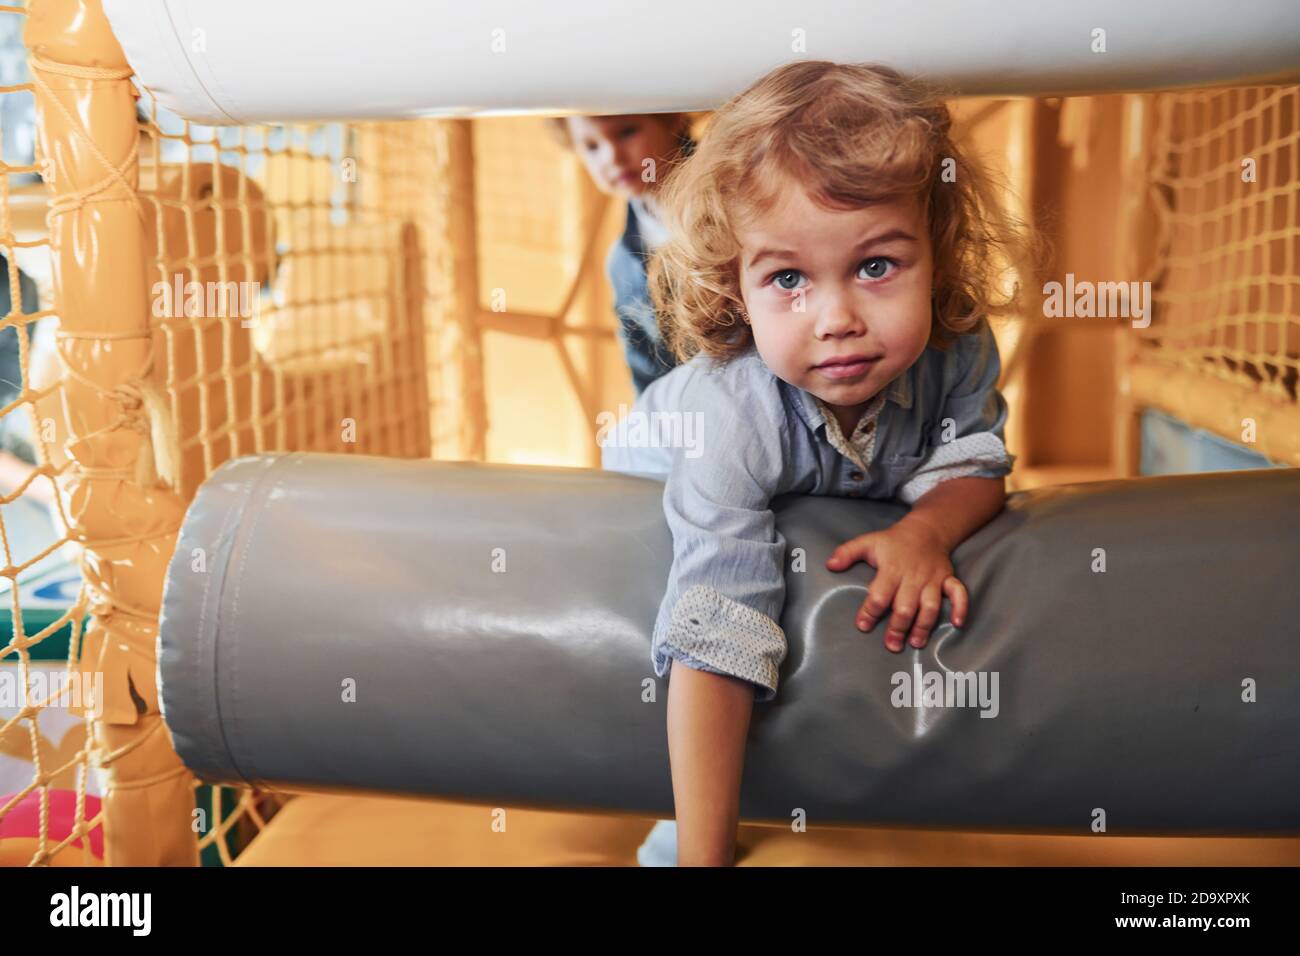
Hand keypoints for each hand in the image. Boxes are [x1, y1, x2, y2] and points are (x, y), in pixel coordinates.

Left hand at [824, 520, 968, 652]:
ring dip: (923, 626)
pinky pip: (959, 594)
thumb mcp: (868, 542)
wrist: (926, 529)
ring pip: (930, 606)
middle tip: (891, 645)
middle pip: (906, 606)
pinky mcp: (948, 579)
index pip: (879, 594)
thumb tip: (829, 565)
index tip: (862, 625)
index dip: (870, 611)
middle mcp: (913, 576)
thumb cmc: (893, 541)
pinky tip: (958, 624)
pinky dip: (961, 608)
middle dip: (898, 627)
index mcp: (891, 568)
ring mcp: (932, 579)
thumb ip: (847, 553)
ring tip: (915, 643)